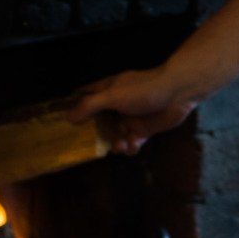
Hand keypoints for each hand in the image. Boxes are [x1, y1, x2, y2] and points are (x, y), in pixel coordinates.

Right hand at [68, 67, 197, 154]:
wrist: (177, 93)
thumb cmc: (143, 89)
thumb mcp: (112, 96)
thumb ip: (90, 106)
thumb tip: (68, 117)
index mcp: (107, 91)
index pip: (84, 97)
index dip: (73, 107)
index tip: (61, 120)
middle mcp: (116, 105)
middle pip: (98, 122)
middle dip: (95, 135)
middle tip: (92, 145)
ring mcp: (130, 118)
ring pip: (115, 135)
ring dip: (115, 143)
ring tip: (120, 145)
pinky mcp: (144, 129)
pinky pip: (131, 143)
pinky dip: (130, 147)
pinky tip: (132, 146)